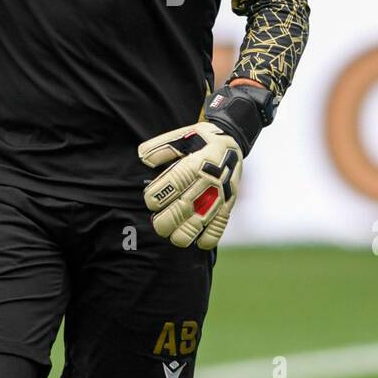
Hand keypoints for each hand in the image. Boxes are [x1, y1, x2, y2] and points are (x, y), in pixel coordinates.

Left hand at [139, 122, 241, 249]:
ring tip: (173, 236)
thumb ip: (160, 148)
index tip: (150, 201)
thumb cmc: (201, 140)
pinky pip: (220, 225)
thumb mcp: (181, 136)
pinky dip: (209, 238)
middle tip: (157, 223)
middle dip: (165, 221)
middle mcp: (209, 181)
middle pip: (183, 208)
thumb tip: (143, 159)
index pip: (173, 184)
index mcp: (195, 163)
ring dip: (184, 233)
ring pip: (200, 221)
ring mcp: (220, 194)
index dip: (157, 196)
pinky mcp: (229, 204)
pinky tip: (198, 242)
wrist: (234, 141)